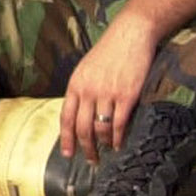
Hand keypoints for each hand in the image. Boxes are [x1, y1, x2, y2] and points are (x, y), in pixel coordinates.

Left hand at [57, 13, 156, 162]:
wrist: (129, 34)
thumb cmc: (108, 52)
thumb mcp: (86, 69)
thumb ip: (81, 90)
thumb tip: (79, 114)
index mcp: (75, 84)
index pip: (65, 117)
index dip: (66, 138)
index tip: (68, 154)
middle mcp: (88, 90)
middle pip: (82, 127)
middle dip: (85, 147)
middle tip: (91, 161)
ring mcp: (107, 93)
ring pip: (100, 128)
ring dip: (103, 144)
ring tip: (107, 152)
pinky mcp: (126, 95)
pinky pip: (119, 123)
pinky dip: (118, 138)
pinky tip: (119, 145)